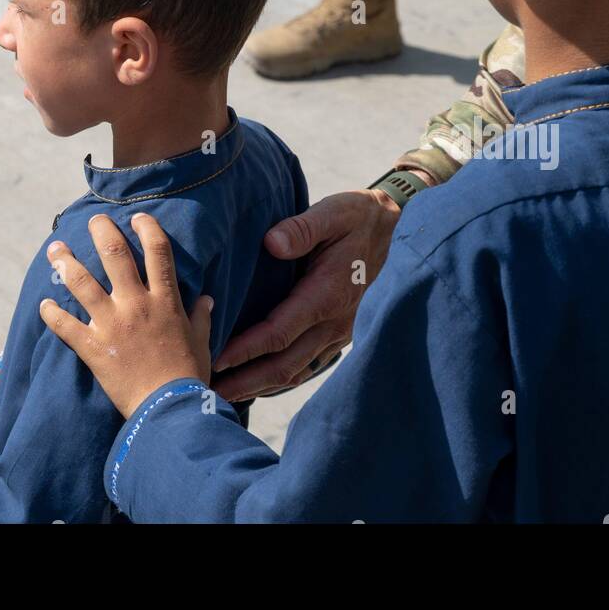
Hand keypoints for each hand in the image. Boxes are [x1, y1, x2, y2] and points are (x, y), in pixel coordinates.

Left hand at [38, 212, 212, 418]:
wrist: (167, 410)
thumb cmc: (187, 376)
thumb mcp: (200, 342)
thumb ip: (200, 317)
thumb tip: (206, 299)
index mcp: (165, 300)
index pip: (158, 251)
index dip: (147, 228)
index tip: (137, 217)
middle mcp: (136, 304)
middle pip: (115, 255)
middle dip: (102, 231)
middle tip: (93, 221)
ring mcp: (112, 324)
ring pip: (82, 283)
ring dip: (66, 263)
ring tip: (54, 249)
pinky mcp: (93, 347)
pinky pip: (66, 326)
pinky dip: (51, 314)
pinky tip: (43, 304)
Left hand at [210, 189, 399, 401]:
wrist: (399, 231)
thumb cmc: (358, 219)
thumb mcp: (332, 214)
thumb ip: (301, 228)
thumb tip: (271, 243)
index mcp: (327, 295)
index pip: (279, 332)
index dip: (246, 349)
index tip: (216, 358)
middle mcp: (334, 322)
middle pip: (285, 364)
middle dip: (246, 381)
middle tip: (209, 392)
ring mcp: (340, 333)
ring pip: (296, 371)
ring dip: (261, 386)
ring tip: (227, 395)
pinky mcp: (341, 334)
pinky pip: (309, 366)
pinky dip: (282, 380)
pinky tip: (261, 384)